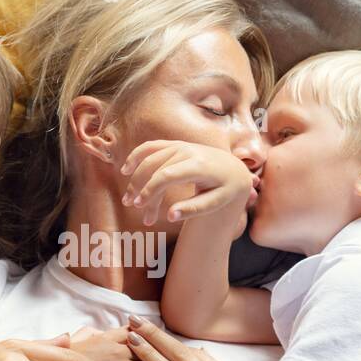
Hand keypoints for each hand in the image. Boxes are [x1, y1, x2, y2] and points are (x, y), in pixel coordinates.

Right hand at [120, 139, 257, 225]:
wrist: (234, 169)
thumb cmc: (226, 189)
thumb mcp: (217, 202)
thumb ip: (194, 209)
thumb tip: (169, 216)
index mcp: (199, 165)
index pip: (167, 176)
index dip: (150, 190)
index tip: (139, 206)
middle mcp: (188, 151)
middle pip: (156, 168)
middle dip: (140, 188)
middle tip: (131, 207)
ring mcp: (180, 145)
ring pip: (150, 158)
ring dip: (135, 176)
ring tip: (127, 198)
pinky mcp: (175, 145)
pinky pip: (152, 147)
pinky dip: (137, 155)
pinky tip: (126, 169)